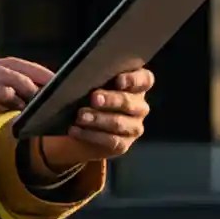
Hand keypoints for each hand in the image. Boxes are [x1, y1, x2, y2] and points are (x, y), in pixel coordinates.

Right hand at [0, 57, 53, 142]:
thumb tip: (0, 109)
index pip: (6, 67)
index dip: (28, 72)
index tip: (46, 82)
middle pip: (13, 64)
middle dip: (37, 72)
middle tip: (58, 83)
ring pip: (7, 72)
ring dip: (29, 81)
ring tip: (46, 93)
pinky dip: (12, 92)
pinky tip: (23, 101)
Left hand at [39, 68, 153, 166]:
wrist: (82, 127)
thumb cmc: (89, 96)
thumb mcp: (92, 83)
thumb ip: (95, 76)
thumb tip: (79, 74)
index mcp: (136, 85)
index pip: (144, 80)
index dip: (134, 80)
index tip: (119, 81)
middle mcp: (139, 106)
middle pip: (129, 102)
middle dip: (111, 100)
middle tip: (94, 98)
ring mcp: (133, 126)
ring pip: (119, 123)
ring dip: (99, 119)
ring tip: (81, 116)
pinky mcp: (123, 144)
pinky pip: (110, 140)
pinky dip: (90, 135)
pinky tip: (75, 130)